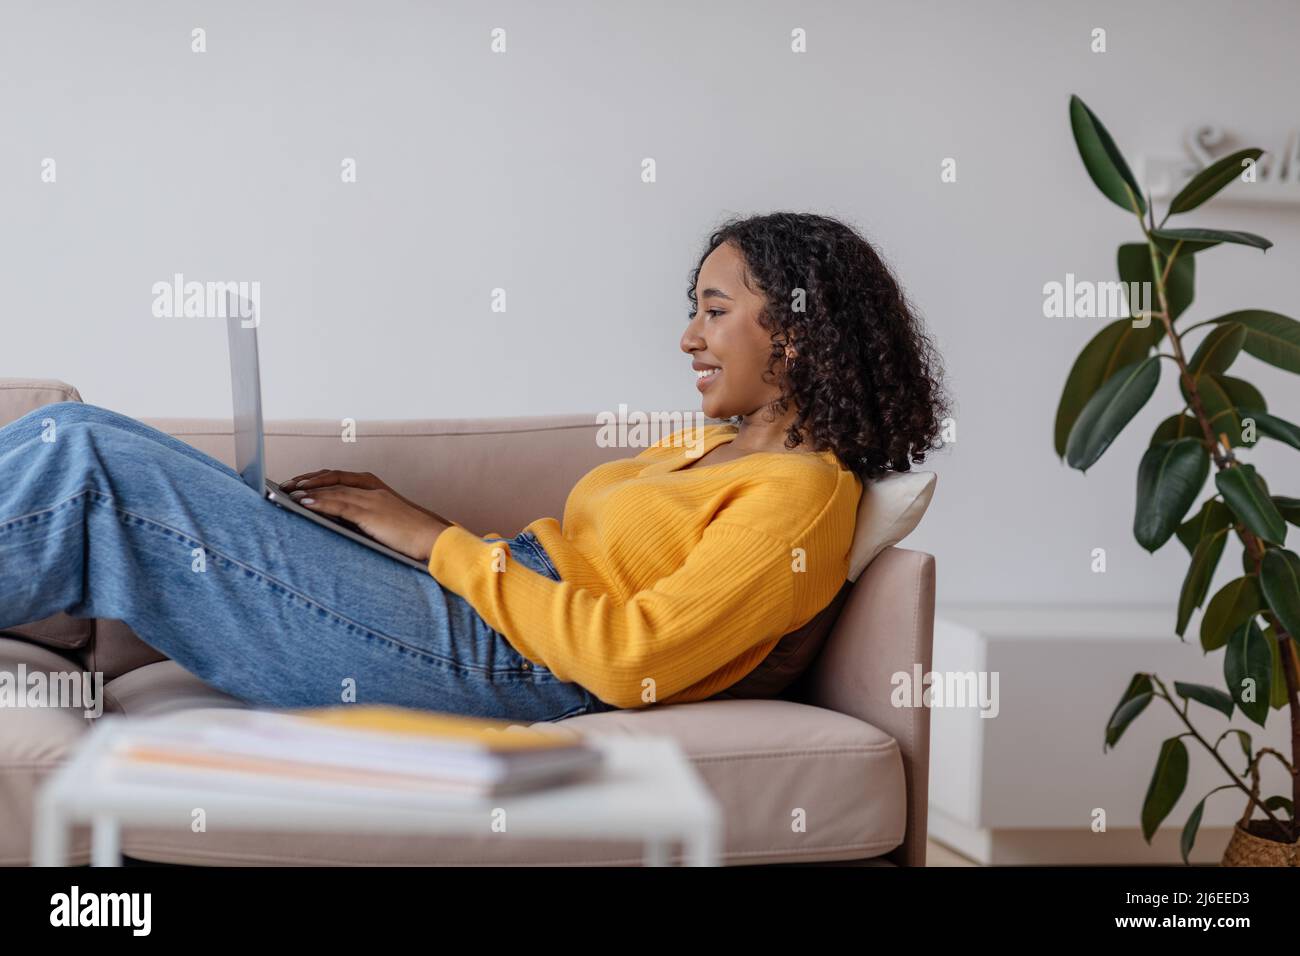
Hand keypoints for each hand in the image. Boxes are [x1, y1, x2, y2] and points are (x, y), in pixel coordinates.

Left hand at [281, 470, 447, 560]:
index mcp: (376, 488)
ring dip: (309, 490)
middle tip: (286, 485)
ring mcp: (372, 499)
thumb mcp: (384, 523)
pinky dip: (320, 502)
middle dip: (308, 480)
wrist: (435, 540)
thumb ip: (363, 518)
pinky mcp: (372, 513)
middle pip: (334, 478)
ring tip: (289, 493)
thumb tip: (336, 521)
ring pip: (334, 489)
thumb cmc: (412, 536)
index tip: (299, 482)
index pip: (341, 477)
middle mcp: (372, 489)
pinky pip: (340, 504)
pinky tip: (304, 504)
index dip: (318, 478)